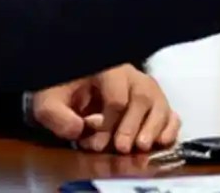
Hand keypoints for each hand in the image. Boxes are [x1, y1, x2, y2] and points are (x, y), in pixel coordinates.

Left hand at [31, 65, 179, 153]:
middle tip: (122, 148)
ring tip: (143, 146)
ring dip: (154, 127)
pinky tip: (163, 140)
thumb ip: (57, 116)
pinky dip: (170, 126)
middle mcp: (131, 76)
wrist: (71, 87)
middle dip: (133, 125)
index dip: (109, 121)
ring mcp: (146, 88)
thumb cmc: (61, 93)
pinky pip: (170, 110)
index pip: (116, 95)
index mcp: (107, 70)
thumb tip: (79, 130)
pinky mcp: (153, 103)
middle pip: (142, 96)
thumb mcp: (49, 102)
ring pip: (159, 103)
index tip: (96, 140)